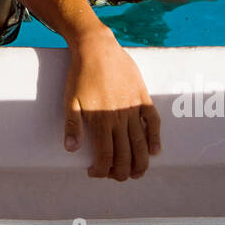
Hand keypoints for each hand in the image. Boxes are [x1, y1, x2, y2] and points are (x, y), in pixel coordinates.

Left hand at [63, 25, 160, 179]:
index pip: (106, 156)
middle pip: (126, 155)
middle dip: (122, 172)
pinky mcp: (142, 96)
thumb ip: (72, 126)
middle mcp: (119, 117)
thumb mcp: (70, 100)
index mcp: (100, 120)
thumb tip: (71, 150)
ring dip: (140, 162)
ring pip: (141, 143)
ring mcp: (133, 107)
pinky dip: (155, 137)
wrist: (97, 47)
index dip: (102, 170)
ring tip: (136, 173)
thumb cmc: (80, 74)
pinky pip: (153, 121)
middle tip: (116, 177)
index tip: (95, 173)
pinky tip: (155, 150)